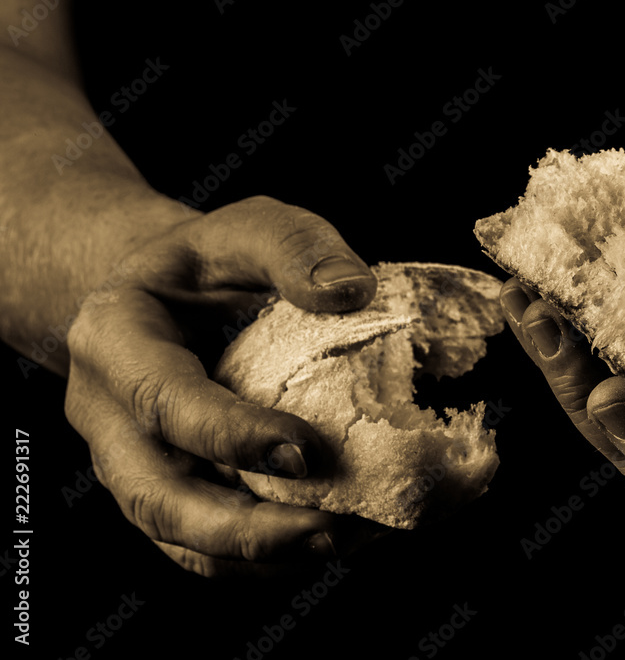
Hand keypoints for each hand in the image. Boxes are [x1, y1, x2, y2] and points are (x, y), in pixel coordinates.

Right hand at [65, 196, 382, 575]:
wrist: (166, 296)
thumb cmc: (207, 262)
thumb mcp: (244, 230)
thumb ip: (292, 248)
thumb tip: (352, 291)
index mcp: (113, 342)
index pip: (164, 400)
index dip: (231, 434)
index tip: (307, 450)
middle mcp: (107, 415)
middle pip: (157, 497)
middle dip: (242, 530)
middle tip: (326, 531)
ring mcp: (131, 461)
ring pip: (178, 536)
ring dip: (257, 556)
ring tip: (339, 543)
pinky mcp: (165, 488)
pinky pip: (201, 544)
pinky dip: (261, 558)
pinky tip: (325, 540)